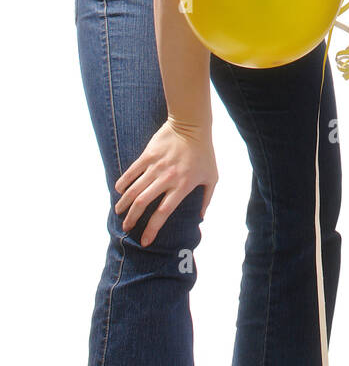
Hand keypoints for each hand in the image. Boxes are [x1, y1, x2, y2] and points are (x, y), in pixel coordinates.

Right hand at [115, 120, 217, 245]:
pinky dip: (123, 183)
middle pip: (142, 203)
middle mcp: (166, 178)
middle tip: (127, 227)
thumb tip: (201, 217)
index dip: (152, 229)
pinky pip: (131, 172)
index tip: (145, 240)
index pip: (163, 213)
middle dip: (132, 219)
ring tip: (119, 212)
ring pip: (133, 189)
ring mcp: (155, 166)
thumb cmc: (204, 151)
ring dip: (124, 203)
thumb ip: (207, 198)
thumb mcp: (212, 176)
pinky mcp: (147, 155)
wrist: (192, 124)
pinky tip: (119, 191)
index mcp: (182, 186)